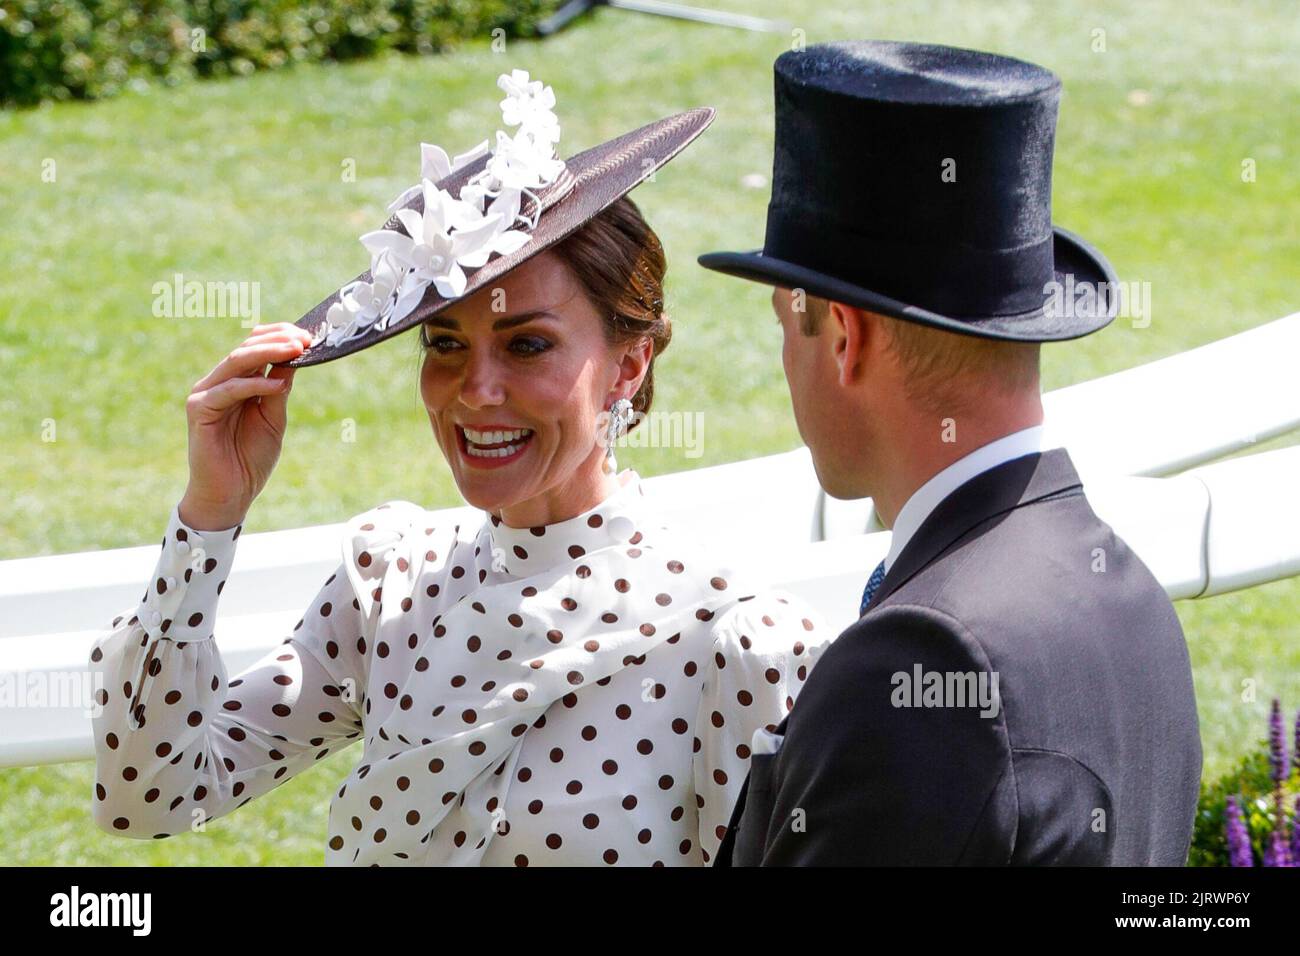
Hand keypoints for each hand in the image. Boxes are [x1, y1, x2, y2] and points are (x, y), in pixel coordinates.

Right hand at [178, 323, 313, 530]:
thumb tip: (295, 356)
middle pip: (247, 349)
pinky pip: (229, 390)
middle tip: (306, 338)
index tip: (309, 335)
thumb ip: (278, 388)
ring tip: (297, 349)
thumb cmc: (250, 458)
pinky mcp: (198, 410)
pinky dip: (254, 384)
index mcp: (236, 382)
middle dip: (278, 340)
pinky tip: (278, 384)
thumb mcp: (273, 418)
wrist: (231, 494)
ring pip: (237, 362)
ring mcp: (206, 394)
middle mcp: (218, 383)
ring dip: (268, 352)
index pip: (255, 348)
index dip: (280, 337)